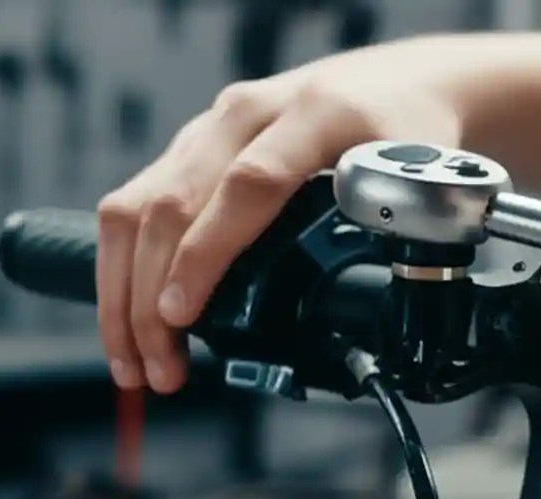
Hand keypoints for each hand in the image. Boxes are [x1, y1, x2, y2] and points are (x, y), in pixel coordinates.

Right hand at [96, 37, 485, 392]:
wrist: (398, 85)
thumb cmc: (408, 129)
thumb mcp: (419, 171)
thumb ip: (400, 218)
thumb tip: (383, 287)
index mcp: (310, 116)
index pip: (246, 185)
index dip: (207, 253)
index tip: (181, 315)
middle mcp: (245, 116)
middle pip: (171, 203)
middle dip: (148, 298)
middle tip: (158, 370)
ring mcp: (210, 131)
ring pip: (135, 206)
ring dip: (121, 294)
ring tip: (132, 365)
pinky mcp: (191, 149)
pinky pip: (135, 206)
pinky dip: (122, 270)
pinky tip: (126, 320)